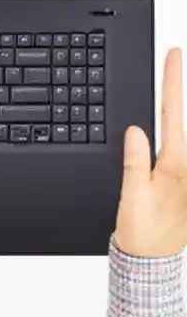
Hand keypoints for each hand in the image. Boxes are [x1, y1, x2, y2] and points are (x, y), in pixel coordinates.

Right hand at [115, 47, 186, 257]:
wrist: (151, 260)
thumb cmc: (144, 232)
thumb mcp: (134, 196)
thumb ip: (136, 162)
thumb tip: (136, 130)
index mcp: (177, 164)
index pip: (173, 113)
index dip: (172, 82)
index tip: (174, 56)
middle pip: (182, 117)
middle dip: (177, 88)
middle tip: (175, 59)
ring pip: (183, 133)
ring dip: (177, 110)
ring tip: (173, 84)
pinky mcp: (182, 182)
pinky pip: (180, 150)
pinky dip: (175, 134)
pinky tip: (168, 128)